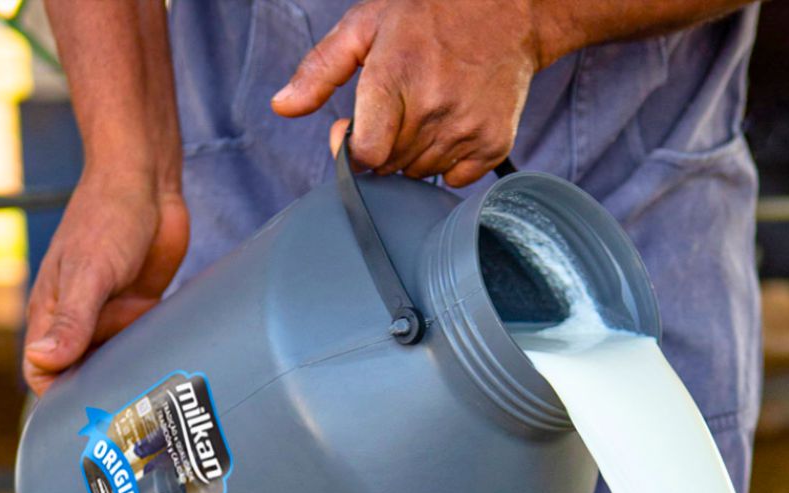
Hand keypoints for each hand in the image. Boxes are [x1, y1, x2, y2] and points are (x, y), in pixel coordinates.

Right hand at [23, 170, 188, 394]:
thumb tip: (43, 360)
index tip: (87, 417)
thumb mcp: (89, 271)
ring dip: (136, 367)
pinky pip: (146, 343)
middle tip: (134, 412)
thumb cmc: (108, 217)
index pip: (43, 371)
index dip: (59, 395)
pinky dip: (156, 349)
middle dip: (105, 388)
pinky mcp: (144, 309)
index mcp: (53, 311)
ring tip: (157, 379)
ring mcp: (113, 315)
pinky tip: (174, 358)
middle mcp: (81, 318)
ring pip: (119, 361)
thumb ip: (72, 319)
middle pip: (85, 373)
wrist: (147, 183)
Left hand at [271, 0, 541, 186]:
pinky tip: (451, 124)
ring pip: (420, 174)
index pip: (365, 154)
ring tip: (426, 110)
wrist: (507, 9)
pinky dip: (448, 161)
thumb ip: (320, 69)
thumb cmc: (430, 12)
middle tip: (396, 108)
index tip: (354, 131)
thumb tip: (282, 107)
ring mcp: (465, 130)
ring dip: (414, 153)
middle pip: (390, 166)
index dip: (352, 151)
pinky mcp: (492, 144)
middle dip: (383, 146)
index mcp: (393, 79)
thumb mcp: (366, 25)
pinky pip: (455, 178)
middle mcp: (431, 109)